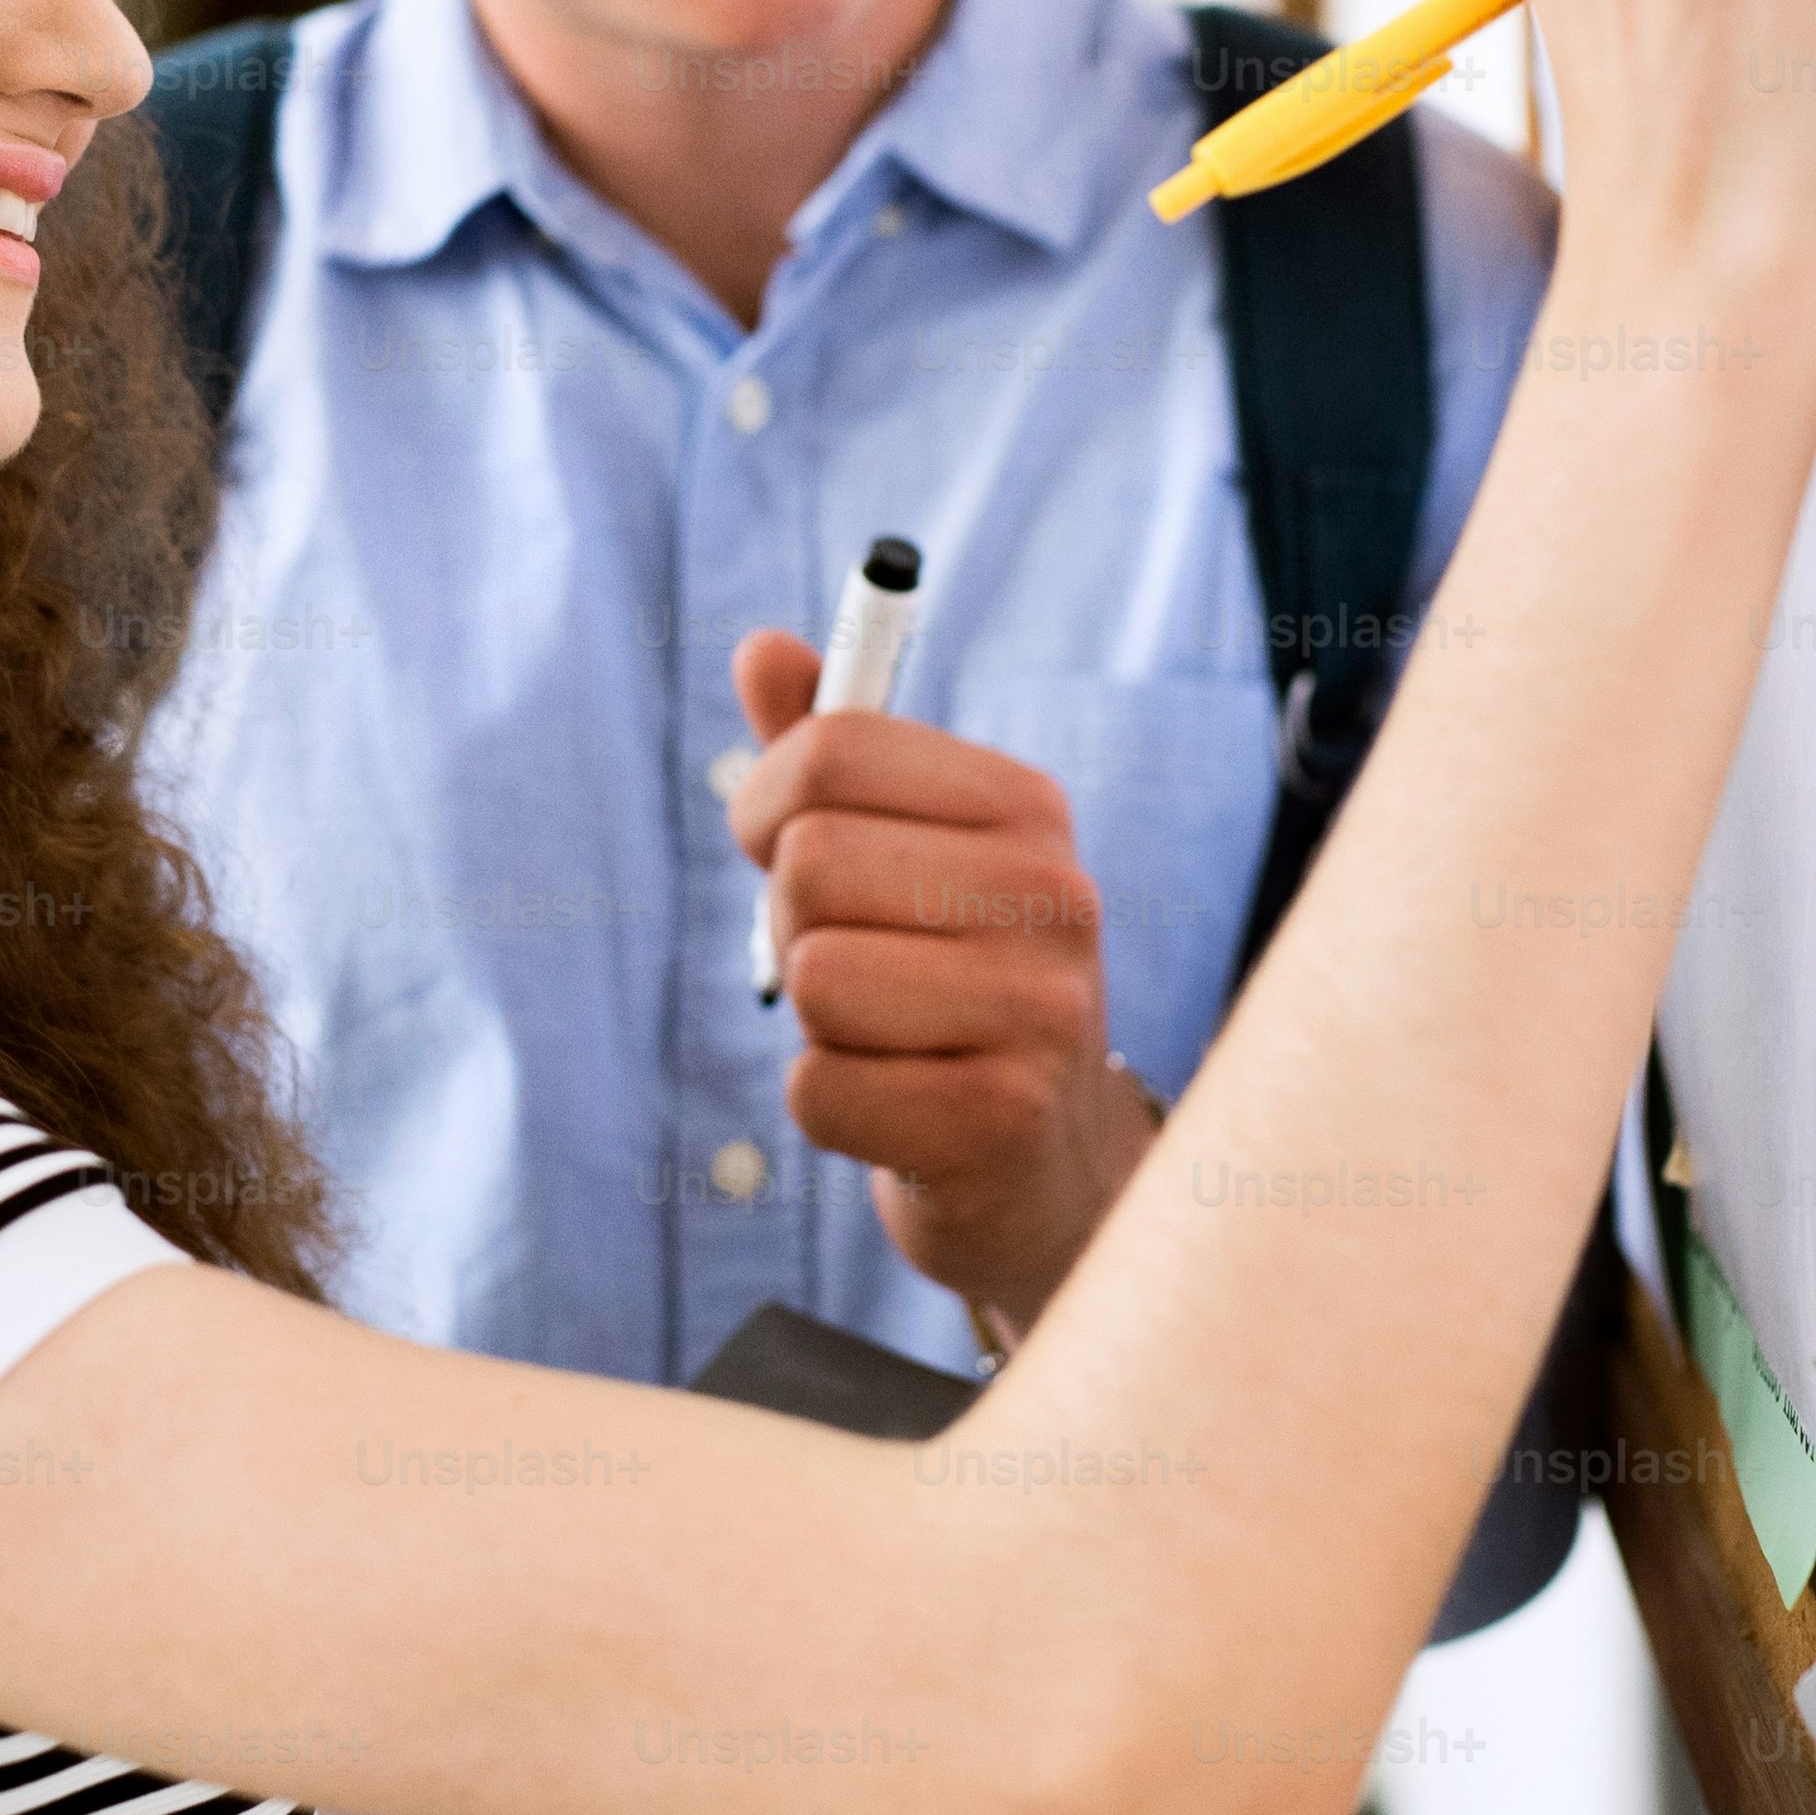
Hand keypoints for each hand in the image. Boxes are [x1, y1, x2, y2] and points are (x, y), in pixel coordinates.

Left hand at [723, 628, 1160, 1337]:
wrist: (1040, 1166)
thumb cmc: (942, 981)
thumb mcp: (900, 854)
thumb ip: (828, 752)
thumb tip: (760, 648)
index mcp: (1027, 808)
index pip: (834, 750)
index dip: (764, 804)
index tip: (780, 850)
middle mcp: (1056, 896)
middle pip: (810, 863)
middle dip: (793, 925)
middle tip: (854, 966)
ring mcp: (1043, 1012)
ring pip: (815, 978)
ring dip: (817, 1021)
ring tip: (887, 1036)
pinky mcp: (1003, 1122)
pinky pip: (818, 1088)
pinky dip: (827, 1104)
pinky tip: (896, 1108)